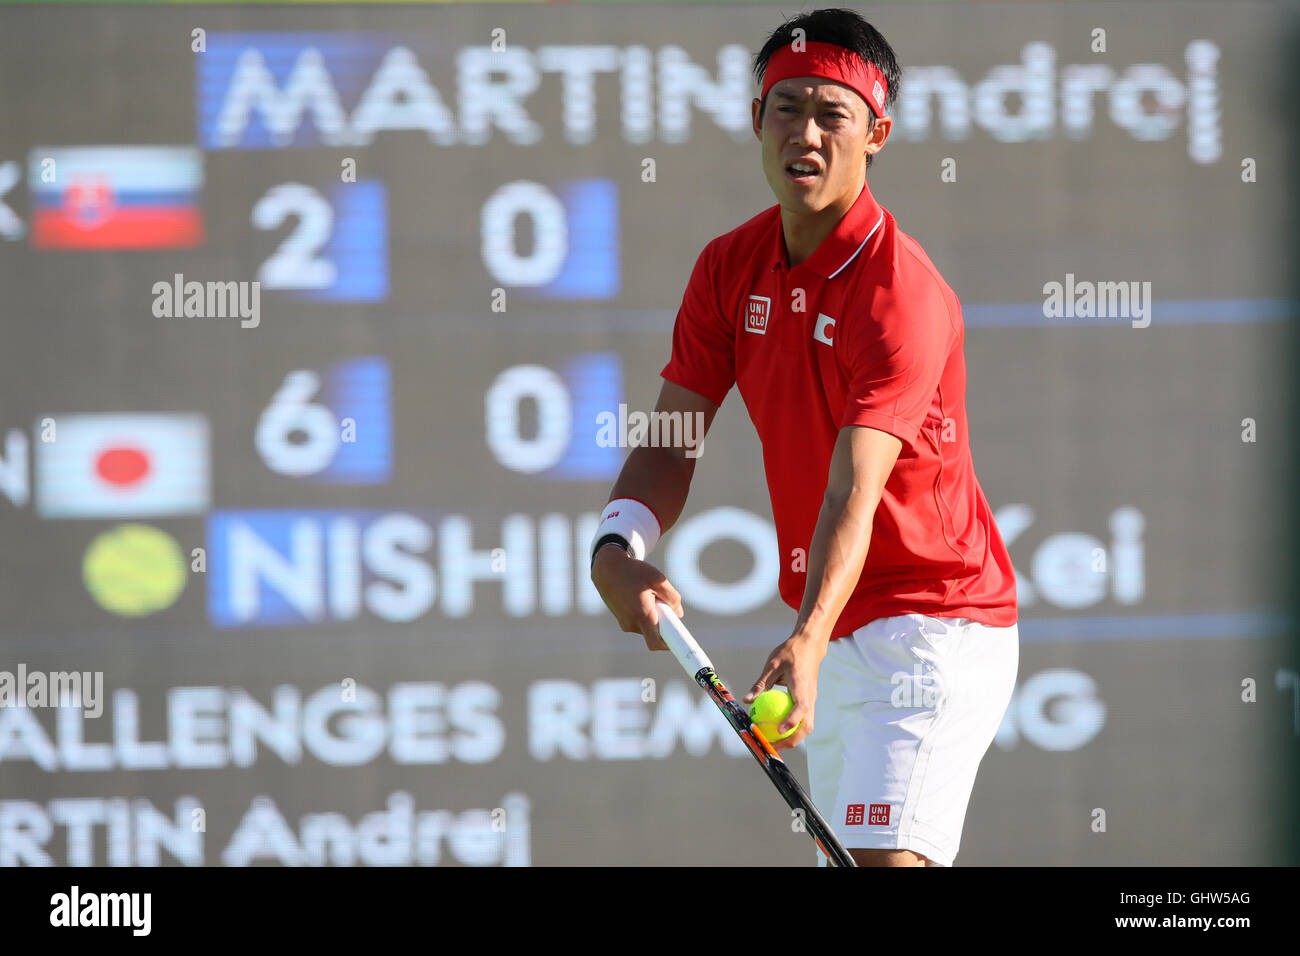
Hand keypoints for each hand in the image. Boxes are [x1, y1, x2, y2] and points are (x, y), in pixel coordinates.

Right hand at [590, 546, 683, 651]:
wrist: (606, 569)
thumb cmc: (633, 572)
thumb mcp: (658, 579)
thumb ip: (672, 597)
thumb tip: (678, 614)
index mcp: (642, 615)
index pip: (657, 643)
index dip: (670, 644)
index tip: (680, 639)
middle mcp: (632, 623)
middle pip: (655, 633)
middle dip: (664, 622)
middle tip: (663, 603)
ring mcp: (625, 623)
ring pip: (648, 627)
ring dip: (654, 616)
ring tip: (648, 595)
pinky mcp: (622, 620)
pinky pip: (640, 622)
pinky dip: (645, 614)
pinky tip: (640, 597)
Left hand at [744, 631, 828, 750]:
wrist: (809, 645)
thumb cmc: (790, 653)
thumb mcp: (772, 665)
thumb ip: (761, 684)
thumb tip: (747, 700)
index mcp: (802, 686)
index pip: (801, 707)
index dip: (791, 721)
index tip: (779, 730)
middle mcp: (810, 697)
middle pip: (807, 725)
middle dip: (792, 740)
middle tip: (772, 746)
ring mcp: (812, 700)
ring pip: (806, 725)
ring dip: (793, 737)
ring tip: (774, 743)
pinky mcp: (809, 700)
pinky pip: (803, 719)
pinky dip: (793, 728)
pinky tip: (777, 730)